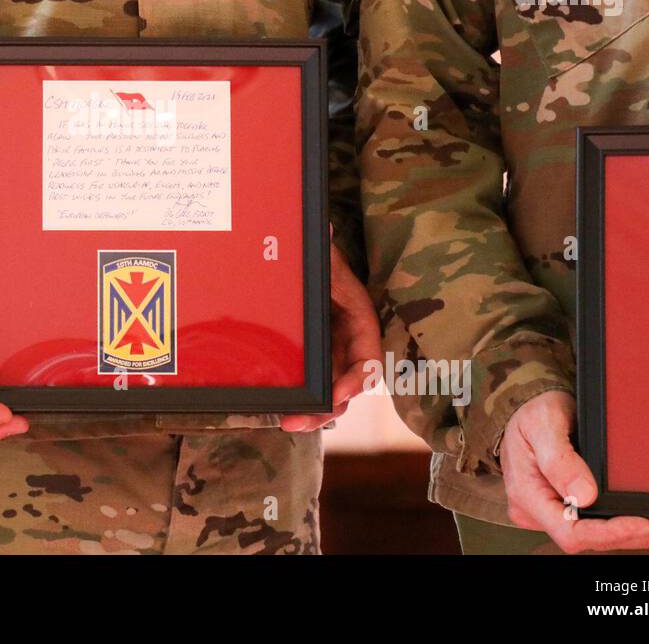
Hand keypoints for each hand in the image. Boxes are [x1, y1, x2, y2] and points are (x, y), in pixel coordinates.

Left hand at [281, 244, 380, 432]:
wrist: (301, 258)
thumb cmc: (317, 256)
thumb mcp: (320, 253)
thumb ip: (322, 246)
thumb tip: (325, 226)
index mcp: (357, 316)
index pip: (368, 353)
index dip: (358, 377)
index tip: (339, 394)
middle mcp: (347, 341)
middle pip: (348, 383)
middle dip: (330, 407)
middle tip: (303, 421)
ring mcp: (330, 353)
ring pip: (330, 391)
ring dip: (314, 412)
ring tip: (290, 423)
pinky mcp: (310, 359)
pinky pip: (311, 384)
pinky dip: (301, 401)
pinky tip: (279, 412)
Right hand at [501, 390, 648, 551]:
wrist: (526, 409)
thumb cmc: (531, 414)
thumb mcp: (542, 425)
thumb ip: (560, 459)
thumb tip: (585, 495)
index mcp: (527, 496)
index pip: (569, 531)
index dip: (609, 533)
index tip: (643, 523)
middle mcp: (537, 512)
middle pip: (589, 539)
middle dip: (634, 536)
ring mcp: (552, 513)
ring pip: (598, 536)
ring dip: (637, 535)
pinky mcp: (567, 509)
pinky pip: (598, 524)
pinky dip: (627, 525)